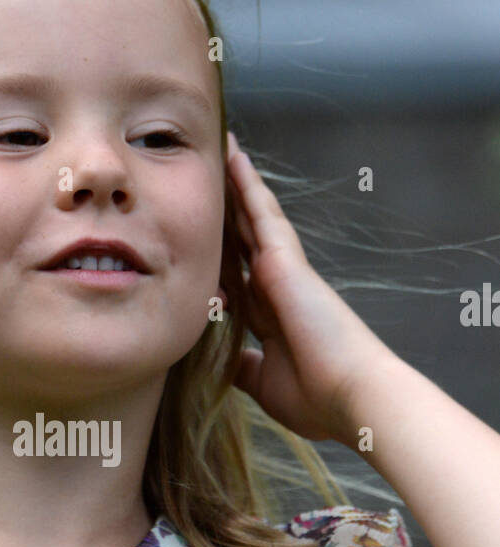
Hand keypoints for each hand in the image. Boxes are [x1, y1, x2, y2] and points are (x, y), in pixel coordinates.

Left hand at [225, 132, 397, 443]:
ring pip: (252, 216)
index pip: (235, 274)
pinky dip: (247, 185)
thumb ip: (240, 365)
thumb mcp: (261, 382)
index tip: (194, 233)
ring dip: (235, 184)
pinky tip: (233, 157)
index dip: (217, 252)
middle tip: (200, 173)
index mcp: (268, 314)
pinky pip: (263, 214)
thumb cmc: (316, 399)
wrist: (352, 397)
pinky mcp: (287, 262)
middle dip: (224, 209)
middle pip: (242, 237)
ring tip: (218, 148)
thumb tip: (221, 360)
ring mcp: (282, 269)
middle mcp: (275, 285)